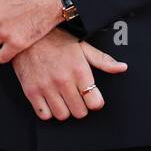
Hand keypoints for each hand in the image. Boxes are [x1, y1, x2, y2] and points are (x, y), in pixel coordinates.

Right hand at [10, 27, 126, 119]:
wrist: (27, 34)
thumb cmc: (57, 39)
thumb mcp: (82, 47)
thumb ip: (103, 60)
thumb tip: (122, 67)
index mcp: (79, 70)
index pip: (95, 102)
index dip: (95, 102)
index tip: (92, 97)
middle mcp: (63, 80)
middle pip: (80, 112)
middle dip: (81, 106)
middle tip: (76, 97)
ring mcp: (46, 87)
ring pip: (62, 116)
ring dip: (64, 110)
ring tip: (63, 98)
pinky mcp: (31, 92)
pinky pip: (44, 115)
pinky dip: (48, 111)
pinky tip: (50, 100)